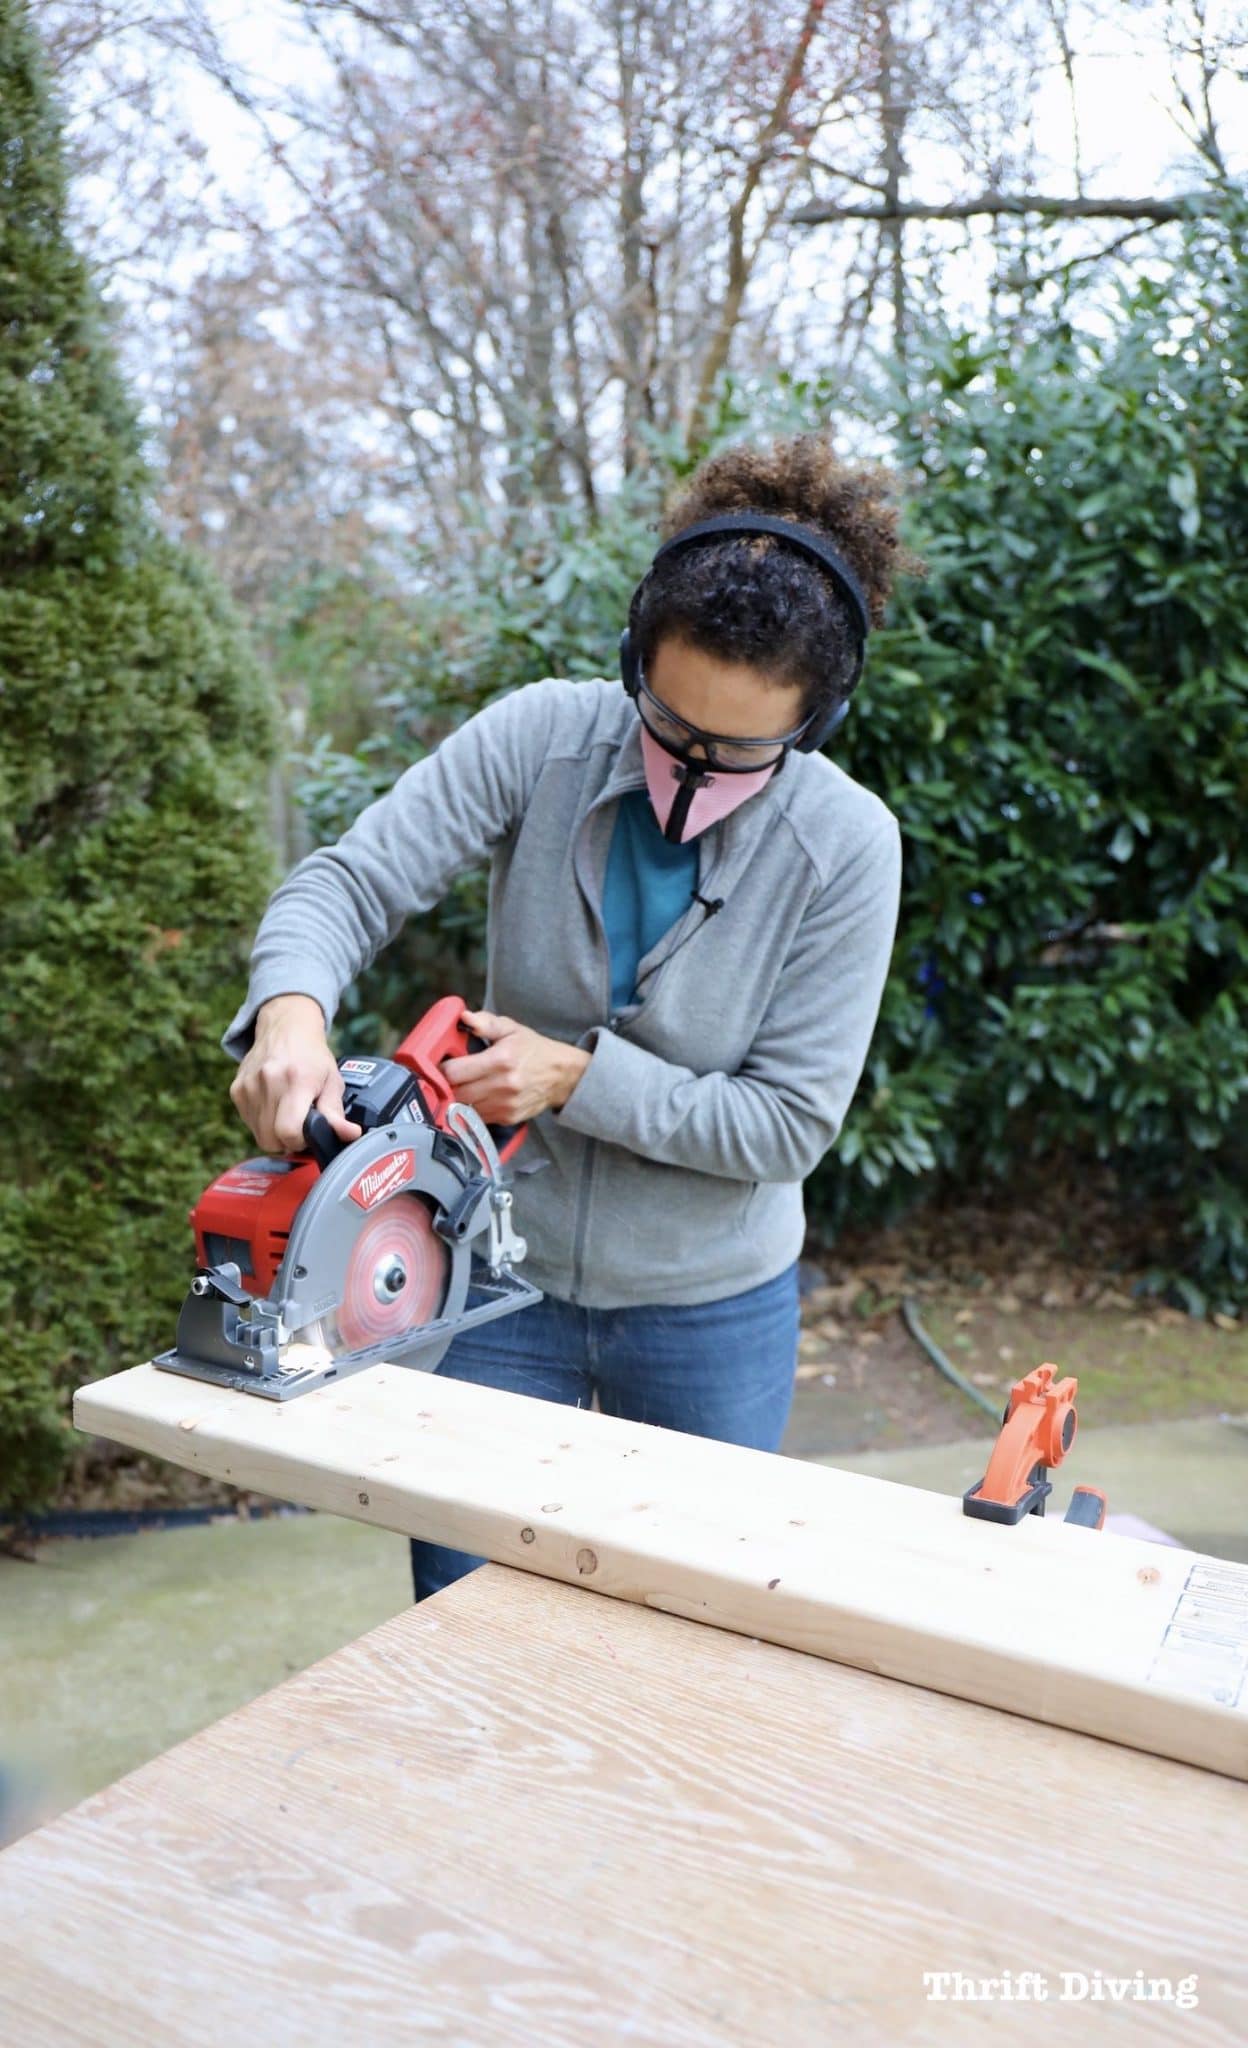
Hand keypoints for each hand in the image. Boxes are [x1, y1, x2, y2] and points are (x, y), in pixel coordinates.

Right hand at [229, 994, 362, 1153]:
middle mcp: (269, 1082)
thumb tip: (350, 1135)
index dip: (300, 1141)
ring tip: (288, 1114)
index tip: (308, 1133)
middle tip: (300, 1126)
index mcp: (297, 1080)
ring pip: (258, 1135)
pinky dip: (262, 1123)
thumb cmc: (312, 1056)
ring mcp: (249, 1086)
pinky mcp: (236, 1089)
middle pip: (271, 1140)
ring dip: (274, 1134)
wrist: (285, 1027)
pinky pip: (249, 1123)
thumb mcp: (333, 1081)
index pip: (288, 1131)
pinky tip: (275, 1107)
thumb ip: (336, 1112)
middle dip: (287, 1142)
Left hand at [442, 1009, 590, 1123]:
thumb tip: (465, 1018)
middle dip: (447, 1085)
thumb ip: (486, 1022)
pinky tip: (478, 1096)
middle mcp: (502, 1086)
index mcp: (501, 1060)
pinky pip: (478, 1117)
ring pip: (464, 1108)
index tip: (443, 1064)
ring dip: (458, 1098)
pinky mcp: (508, 1118)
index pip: (454, 1072)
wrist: (562, 1076)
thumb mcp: (512, 1029)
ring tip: (463, 1085)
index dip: (442, 1068)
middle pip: (455, 1093)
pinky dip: (472, 1108)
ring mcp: (505, 1105)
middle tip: (449, 1076)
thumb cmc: (534, 1050)